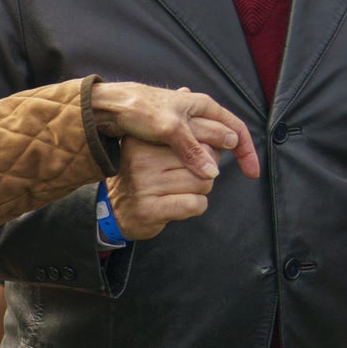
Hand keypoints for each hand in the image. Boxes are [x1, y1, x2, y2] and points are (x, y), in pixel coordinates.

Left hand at [89, 82, 259, 183]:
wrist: (112, 106)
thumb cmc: (141, 111)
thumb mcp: (170, 131)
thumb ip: (193, 151)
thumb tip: (213, 173)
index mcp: (204, 106)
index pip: (236, 130)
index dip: (246, 152)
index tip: (251, 173)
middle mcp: (197, 111)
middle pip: (223, 137)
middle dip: (229, 156)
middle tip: (226, 177)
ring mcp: (184, 120)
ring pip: (206, 143)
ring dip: (210, 158)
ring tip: (207, 175)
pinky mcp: (170, 130)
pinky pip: (190, 146)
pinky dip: (195, 158)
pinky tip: (191, 168)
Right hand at [104, 139, 220, 240]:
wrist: (117, 212)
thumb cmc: (147, 178)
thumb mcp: (157, 152)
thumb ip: (186, 141)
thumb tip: (229, 137)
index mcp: (142, 140)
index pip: (194, 134)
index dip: (208, 147)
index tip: (205, 157)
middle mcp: (141, 159)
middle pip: (203, 158)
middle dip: (205, 171)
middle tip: (187, 178)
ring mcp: (144, 185)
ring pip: (203, 182)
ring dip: (200, 190)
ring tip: (181, 192)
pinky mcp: (150, 209)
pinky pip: (195, 204)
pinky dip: (196, 207)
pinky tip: (180, 206)